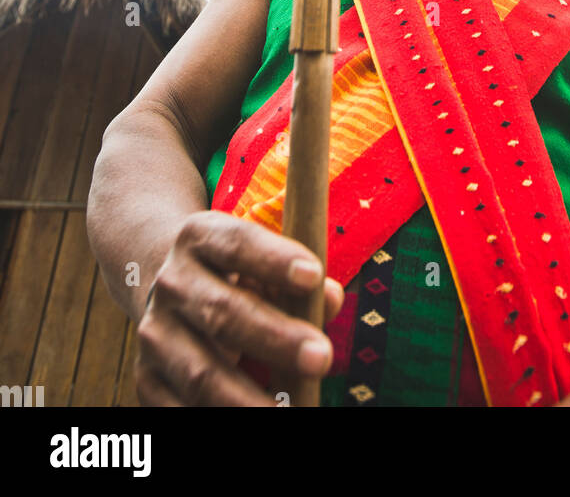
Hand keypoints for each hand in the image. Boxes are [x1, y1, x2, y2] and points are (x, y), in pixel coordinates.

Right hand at [134, 211, 343, 406]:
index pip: (236, 243)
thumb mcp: (265, 260)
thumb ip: (300, 279)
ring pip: (200, 373)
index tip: (313, 276)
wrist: (172, 289)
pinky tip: (256, 423)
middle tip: (322, 358)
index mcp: (200, 238)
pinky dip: (217, 420)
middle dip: (274, 338)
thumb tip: (329, 300)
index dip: (274, 259)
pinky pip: (179, 410)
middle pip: (221, 313)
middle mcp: (172, 283)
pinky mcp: (148, 379)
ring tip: (292, 412)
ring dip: (248, 399)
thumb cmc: (238, 275)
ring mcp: (156, 334)